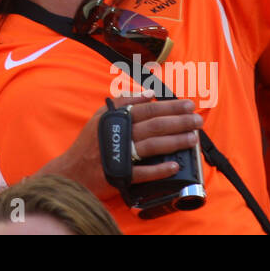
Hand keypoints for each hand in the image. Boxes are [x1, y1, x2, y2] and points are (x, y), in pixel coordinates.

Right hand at [47, 96, 202, 198]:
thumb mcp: (102, 117)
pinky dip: (159, 169)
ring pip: (152, 145)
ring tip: (193, 138)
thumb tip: (149, 95)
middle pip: (154, 125)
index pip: (148, 109)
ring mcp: (120, 155)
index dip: (170, 106)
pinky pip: (143, 172)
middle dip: (179, 121)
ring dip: (175, 141)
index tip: (188, 105)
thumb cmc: (89, 143)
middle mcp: (119, 134)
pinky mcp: (121, 175)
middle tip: (197, 120)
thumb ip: (123, 102)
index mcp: (116, 119)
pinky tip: (174, 165)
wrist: (72, 171)